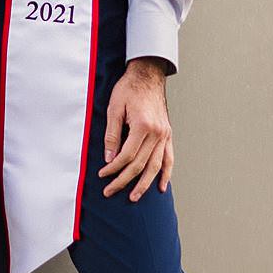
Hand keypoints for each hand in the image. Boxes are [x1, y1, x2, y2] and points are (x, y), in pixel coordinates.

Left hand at [98, 58, 173, 200]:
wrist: (148, 75)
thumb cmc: (129, 89)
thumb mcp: (114, 108)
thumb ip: (112, 135)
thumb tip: (109, 159)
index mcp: (143, 126)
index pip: (127, 155)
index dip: (113, 168)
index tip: (103, 175)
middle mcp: (157, 133)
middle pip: (140, 164)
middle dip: (124, 180)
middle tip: (111, 191)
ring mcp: (165, 135)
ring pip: (156, 166)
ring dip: (145, 184)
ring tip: (134, 197)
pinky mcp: (168, 134)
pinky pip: (169, 158)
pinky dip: (166, 174)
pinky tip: (161, 187)